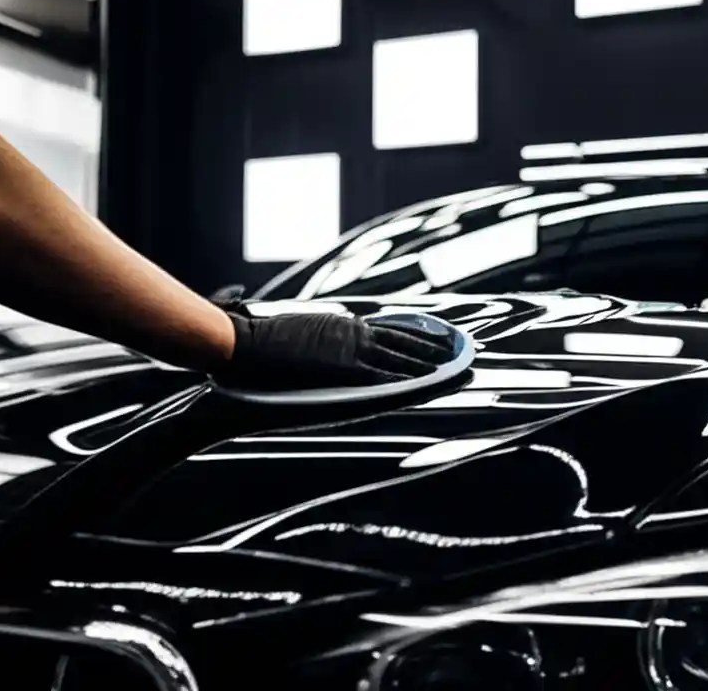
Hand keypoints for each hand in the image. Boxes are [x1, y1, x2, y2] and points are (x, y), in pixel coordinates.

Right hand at [216, 312, 454, 389]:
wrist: (248, 343)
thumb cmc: (265, 338)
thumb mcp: (302, 330)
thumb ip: (324, 337)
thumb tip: (330, 340)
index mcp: (344, 325)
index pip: (390, 331)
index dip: (416, 336)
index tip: (436, 338)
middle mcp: (353, 333)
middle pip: (404, 341)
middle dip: (433, 346)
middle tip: (459, 348)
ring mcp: (349, 350)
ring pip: (401, 357)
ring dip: (429, 362)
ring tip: (453, 366)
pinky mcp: (343, 368)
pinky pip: (383, 374)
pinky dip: (407, 377)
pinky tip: (425, 380)